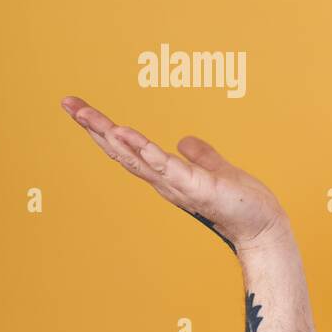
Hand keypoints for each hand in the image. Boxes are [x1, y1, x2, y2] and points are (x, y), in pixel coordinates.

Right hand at [60, 95, 289, 254]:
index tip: (80, 108)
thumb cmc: (242, 204)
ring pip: (135, 157)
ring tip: (85, 114)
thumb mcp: (217, 170)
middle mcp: (166, 182)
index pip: (129, 149)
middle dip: (93, 127)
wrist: (264, 228)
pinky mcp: (196, 187)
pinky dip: (144, 150)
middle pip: (122, 151)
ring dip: (109, 135)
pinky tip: (125, 133)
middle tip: (67, 103)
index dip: (104, 130)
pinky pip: (165, 166)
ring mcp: (178, 186)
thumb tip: (185, 140)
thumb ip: (201, 155)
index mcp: (168, 175)